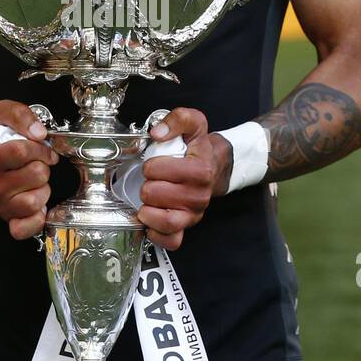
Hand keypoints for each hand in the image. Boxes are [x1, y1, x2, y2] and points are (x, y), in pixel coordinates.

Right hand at [0, 100, 57, 239]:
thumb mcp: (4, 114)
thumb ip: (20, 116)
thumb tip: (38, 133)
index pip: (20, 151)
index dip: (39, 148)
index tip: (42, 147)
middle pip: (35, 174)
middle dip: (42, 166)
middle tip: (36, 165)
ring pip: (33, 201)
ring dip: (42, 190)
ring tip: (34, 183)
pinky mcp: (8, 221)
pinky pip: (24, 229)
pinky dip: (36, 218)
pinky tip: (37, 206)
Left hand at [137, 107, 232, 250]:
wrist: (214, 166)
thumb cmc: (198, 147)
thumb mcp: (192, 123)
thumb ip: (177, 119)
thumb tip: (157, 133)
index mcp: (200, 170)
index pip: (159, 170)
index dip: (151, 165)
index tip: (155, 163)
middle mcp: (199, 195)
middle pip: (155, 195)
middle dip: (147, 185)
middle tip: (151, 180)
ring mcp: (194, 214)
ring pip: (166, 221)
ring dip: (148, 210)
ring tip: (147, 200)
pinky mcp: (187, 227)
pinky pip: (172, 240)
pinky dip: (156, 234)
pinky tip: (150, 219)